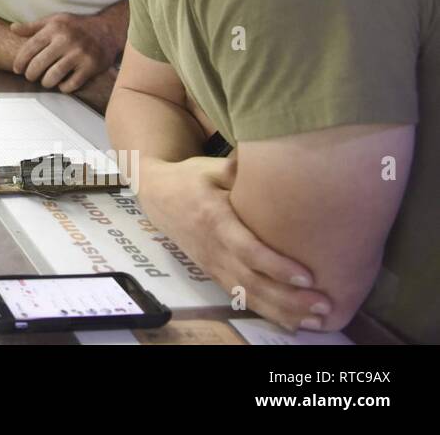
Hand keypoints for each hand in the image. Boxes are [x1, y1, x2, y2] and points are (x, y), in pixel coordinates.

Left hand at [9, 12, 119, 91]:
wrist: (107, 30)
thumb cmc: (75, 26)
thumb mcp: (54, 20)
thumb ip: (32, 26)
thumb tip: (12, 28)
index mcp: (55, 28)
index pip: (30, 47)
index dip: (20, 61)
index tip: (17, 69)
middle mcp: (66, 40)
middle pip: (39, 64)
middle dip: (30, 74)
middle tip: (30, 76)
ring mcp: (79, 54)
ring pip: (53, 76)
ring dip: (45, 82)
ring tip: (45, 81)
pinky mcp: (90, 67)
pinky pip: (71, 84)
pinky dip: (63, 87)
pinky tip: (61, 83)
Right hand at [138, 155, 332, 331]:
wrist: (156, 195)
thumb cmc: (190, 178)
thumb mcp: (210, 167)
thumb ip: (238, 169)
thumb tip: (271, 157)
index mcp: (214, 219)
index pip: (247, 249)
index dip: (276, 266)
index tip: (307, 276)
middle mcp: (212, 247)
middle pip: (251, 281)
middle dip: (288, 298)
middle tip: (323, 306)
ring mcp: (211, 263)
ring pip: (247, 295)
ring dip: (282, 311)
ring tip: (315, 320)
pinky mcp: (213, 272)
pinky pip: (240, 298)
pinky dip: (266, 312)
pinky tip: (291, 321)